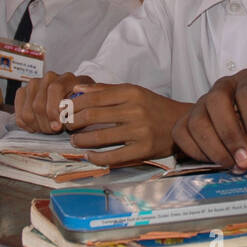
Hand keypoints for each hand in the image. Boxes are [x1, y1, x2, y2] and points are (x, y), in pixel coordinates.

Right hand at [13, 71, 87, 131]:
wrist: (71, 97)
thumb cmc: (81, 103)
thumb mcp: (87, 103)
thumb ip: (81, 108)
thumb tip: (67, 118)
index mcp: (66, 78)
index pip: (54, 90)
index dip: (54, 111)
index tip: (59, 126)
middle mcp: (48, 78)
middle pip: (38, 105)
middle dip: (46, 124)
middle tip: (54, 131)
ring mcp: (34, 84)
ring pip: (28, 112)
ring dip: (38, 126)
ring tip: (48, 129)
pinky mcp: (23, 92)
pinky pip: (19, 115)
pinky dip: (27, 126)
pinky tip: (38, 127)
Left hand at [67, 84, 188, 165]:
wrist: (181, 122)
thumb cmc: (153, 106)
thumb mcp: (133, 92)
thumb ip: (105, 90)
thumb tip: (77, 89)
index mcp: (130, 93)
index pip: (93, 98)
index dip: (74, 105)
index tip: (65, 111)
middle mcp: (134, 110)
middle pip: (92, 116)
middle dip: (73, 122)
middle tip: (67, 126)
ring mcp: (139, 131)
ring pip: (99, 137)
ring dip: (81, 141)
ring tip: (75, 141)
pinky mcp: (143, 150)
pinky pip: (113, 156)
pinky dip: (96, 157)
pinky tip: (90, 155)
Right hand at [172, 69, 246, 169]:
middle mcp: (224, 86)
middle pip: (216, 102)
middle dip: (230, 136)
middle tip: (246, 161)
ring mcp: (203, 102)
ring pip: (197, 120)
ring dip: (214, 148)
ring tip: (234, 166)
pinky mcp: (189, 119)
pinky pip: (182, 133)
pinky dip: (196, 152)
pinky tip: (217, 162)